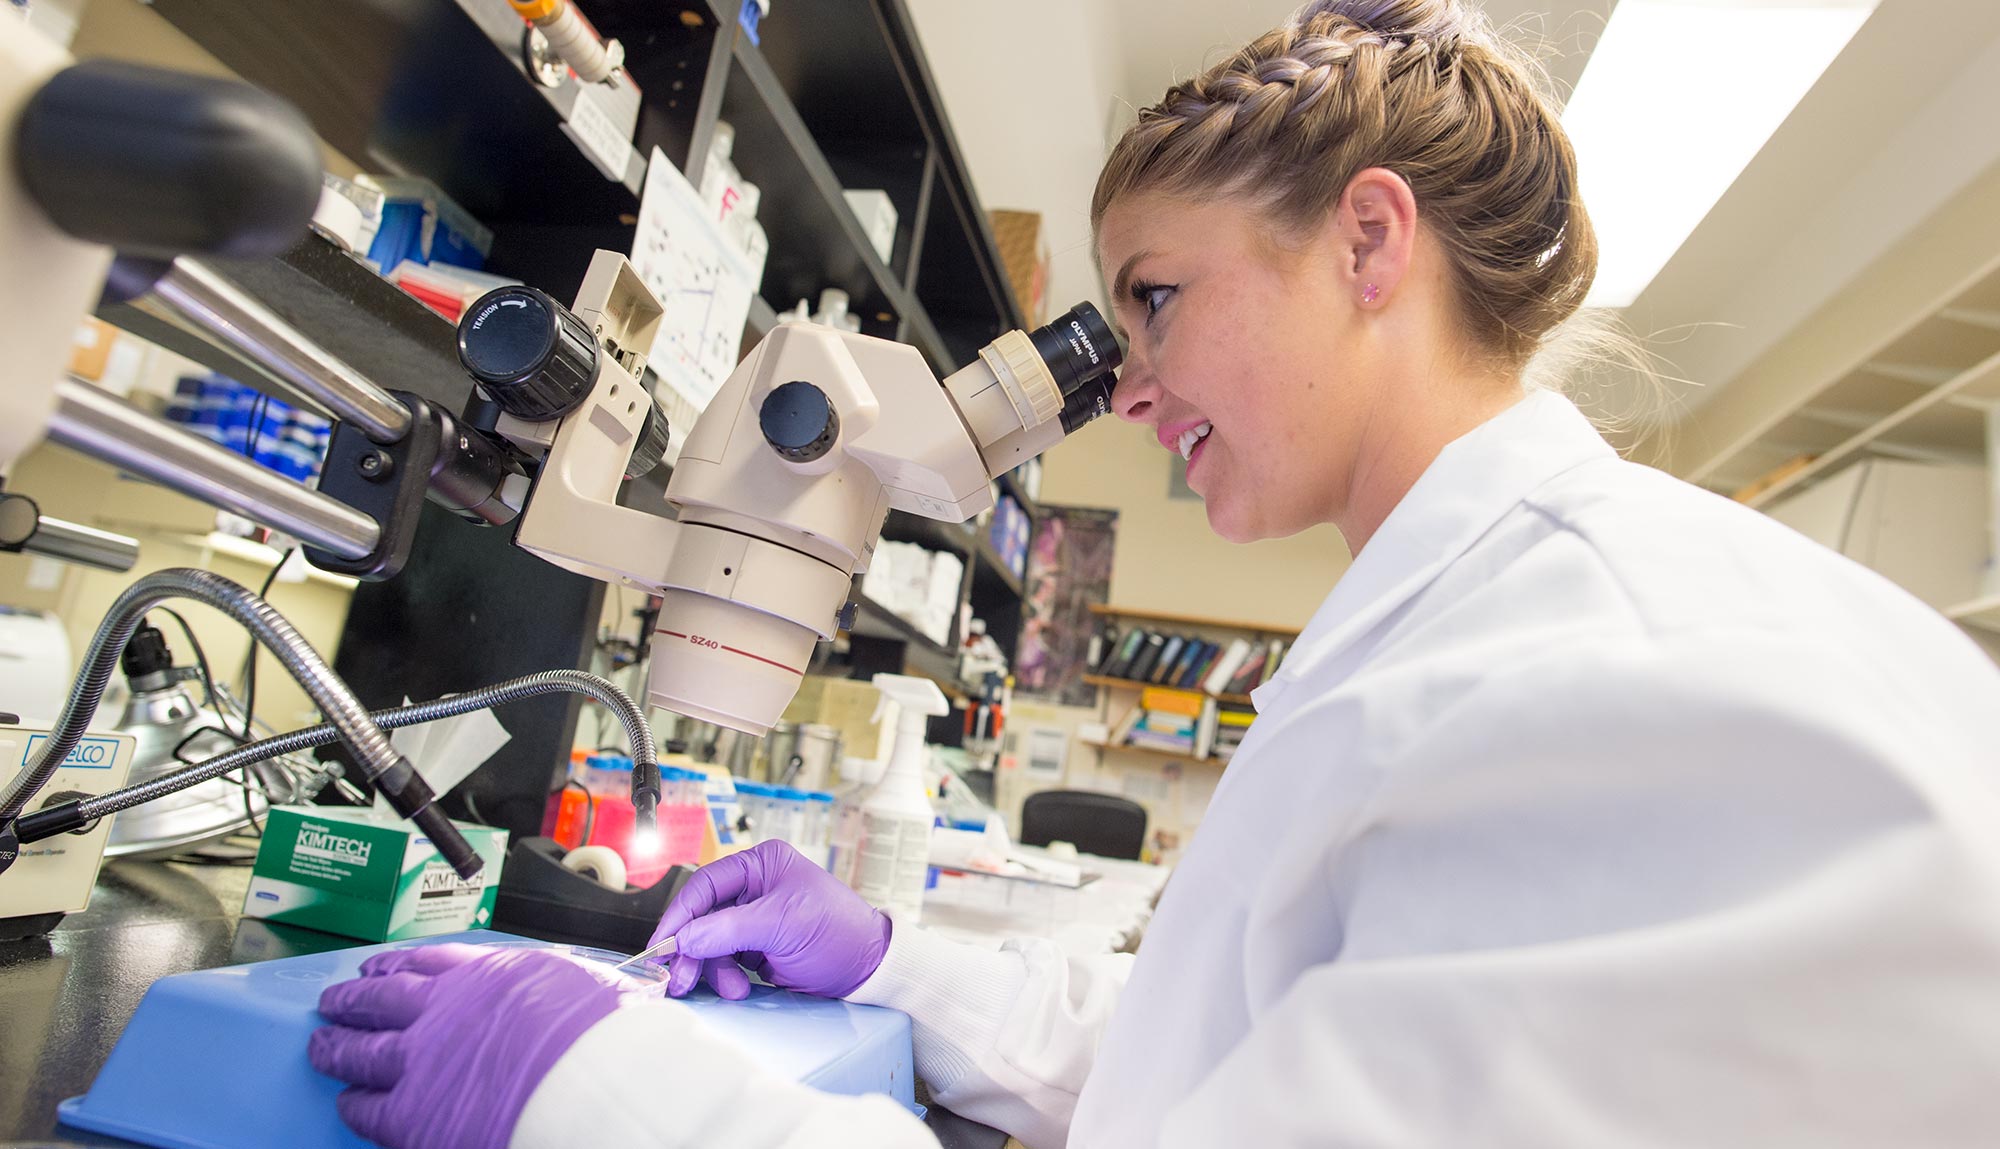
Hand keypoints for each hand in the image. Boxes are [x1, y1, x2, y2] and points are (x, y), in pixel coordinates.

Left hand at [310, 943, 619, 1148]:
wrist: (591, 1086)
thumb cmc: (600, 1038)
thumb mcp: (576, 984)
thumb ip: (539, 987)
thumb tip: (540, 994)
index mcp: (486, 975)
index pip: (426, 963)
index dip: (394, 965)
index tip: (376, 966)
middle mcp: (444, 1011)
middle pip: (381, 1000)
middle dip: (353, 1000)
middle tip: (333, 1002)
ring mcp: (421, 1061)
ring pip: (361, 1050)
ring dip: (337, 1047)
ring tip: (321, 1046)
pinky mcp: (411, 1115)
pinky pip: (367, 1108)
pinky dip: (353, 1103)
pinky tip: (347, 1103)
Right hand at [651, 839, 891, 1000]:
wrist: (868, 970)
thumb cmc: (839, 933)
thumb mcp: (782, 924)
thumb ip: (728, 930)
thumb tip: (684, 938)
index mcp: (762, 865)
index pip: (706, 885)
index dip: (680, 915)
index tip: (663, 944)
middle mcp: (755, 888)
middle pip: (702, 917)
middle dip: (692, 950)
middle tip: (681, 979)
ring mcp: (755, 920)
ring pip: (710, 944)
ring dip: (714, 970)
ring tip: (733, 989)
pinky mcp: (758, 948)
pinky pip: (725, 961)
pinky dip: (727, 978)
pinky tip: (740, 988)